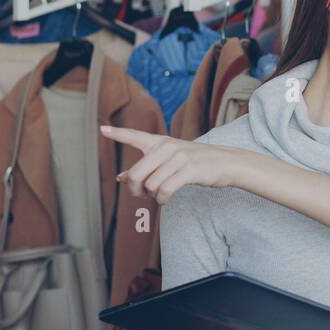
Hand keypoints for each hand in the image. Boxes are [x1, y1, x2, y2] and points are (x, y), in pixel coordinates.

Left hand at [102, 125, 240, 203]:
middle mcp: (167, 147)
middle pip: (136, 174)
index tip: (102, 129)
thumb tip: (120, 178)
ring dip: (152, 197)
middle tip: (142, 195)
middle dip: (136, 190)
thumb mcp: (171, 160)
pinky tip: (166, 200)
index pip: (135, 136)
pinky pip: (164, 190)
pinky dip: (162, 200)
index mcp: (161, 142)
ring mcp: (178, 158)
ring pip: (150, 185)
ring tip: (160, 197)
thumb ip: (146, 167)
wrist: (227, 163)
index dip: (118, 134)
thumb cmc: (197, 163)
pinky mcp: (188, 170)